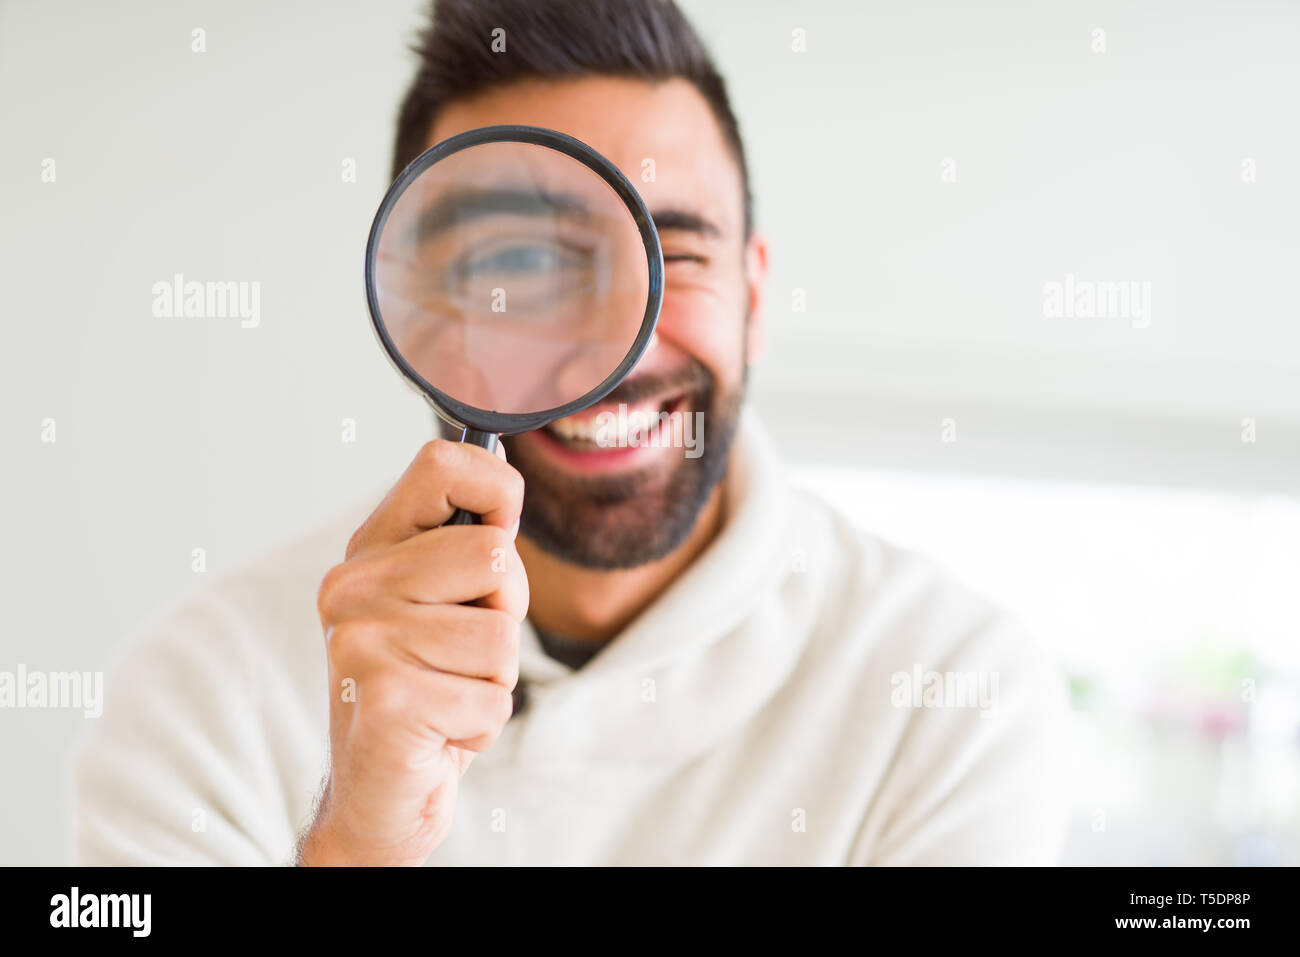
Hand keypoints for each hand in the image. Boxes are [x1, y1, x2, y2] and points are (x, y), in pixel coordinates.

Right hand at [298, 439, 527, 865]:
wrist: (380, 789)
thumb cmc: (428, 686)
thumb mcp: (446, 602)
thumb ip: (468, 544)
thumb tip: (506, 477)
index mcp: (370, 550)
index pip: (441, 464)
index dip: (497, 490)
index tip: (500, 530)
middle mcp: (352, 586)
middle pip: (494, 556)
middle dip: (506, 613)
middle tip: (463, 651)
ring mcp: (361, 642)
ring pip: (501, 636)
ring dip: (493, 677)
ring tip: (447, 692)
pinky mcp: (384, 701)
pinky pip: (491, 697)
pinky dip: (482, 722)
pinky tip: (440, 730)